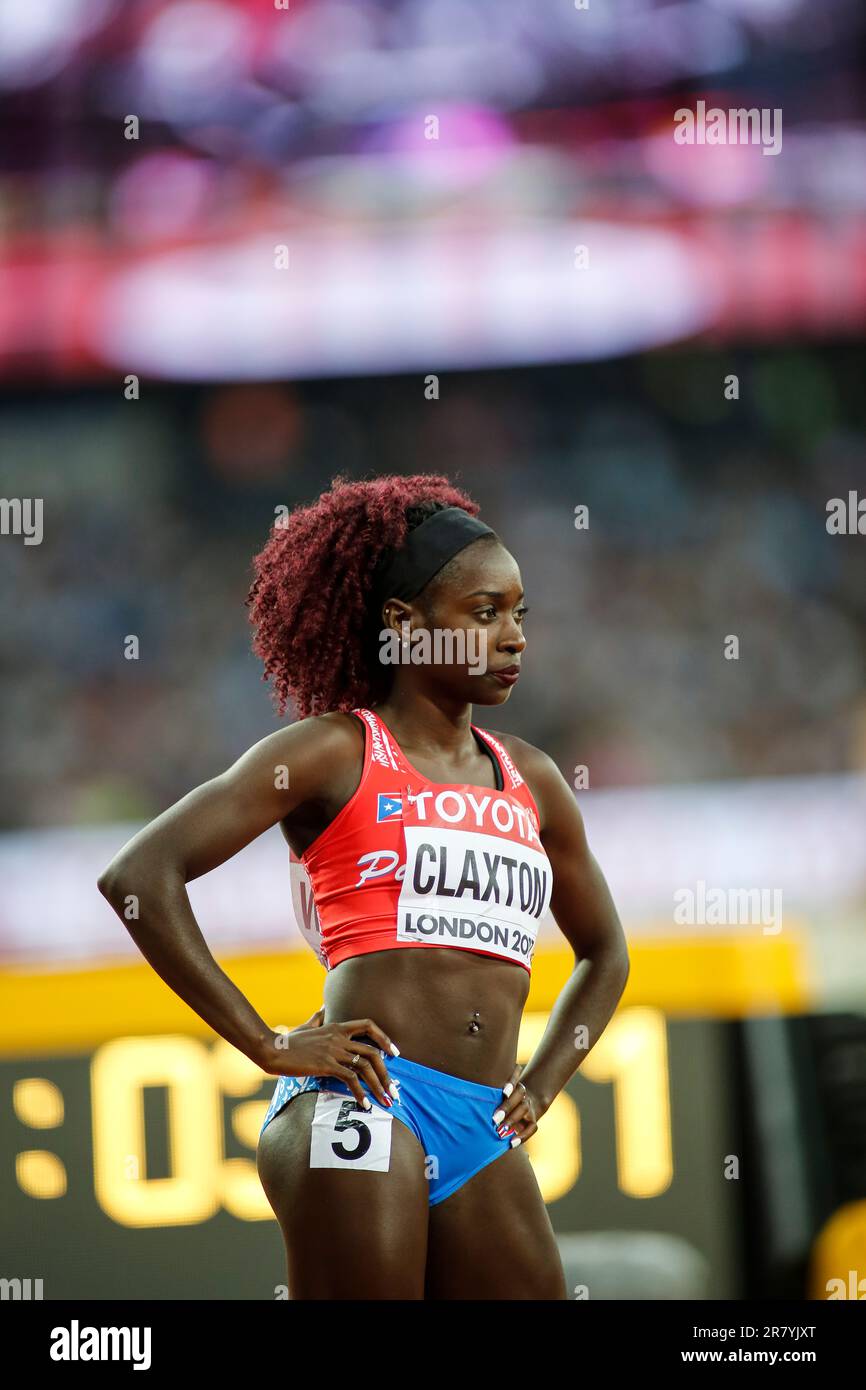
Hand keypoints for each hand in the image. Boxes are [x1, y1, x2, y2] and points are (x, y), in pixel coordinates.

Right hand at [259, 1014, 400, 1113]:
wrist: (273, 1050)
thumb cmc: (289, 1040)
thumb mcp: (307, 1025)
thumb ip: (319, 1017)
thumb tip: (324, 1007)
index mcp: (337, 1026)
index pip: (368, 1025)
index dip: (384, 1038)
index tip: (394, 1053)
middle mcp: (339, 1037)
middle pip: (372, 1052)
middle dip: (386, 1073)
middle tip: (393, 1090)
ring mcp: (333, 1051)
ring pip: (365, 1067)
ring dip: (378, 1085)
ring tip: (385, 1101)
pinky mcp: (325, 1065)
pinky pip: (350, 1079)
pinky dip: (360, 1093)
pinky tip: (364, 1104)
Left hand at [491, 1065, 542, 1145]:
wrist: (518, 1108)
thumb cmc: (496, 1103)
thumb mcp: (493, 1097)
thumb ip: (486, 1097)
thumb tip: (465, 1102)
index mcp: (512, 1084)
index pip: (515, 1079)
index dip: (511, 1084)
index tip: (503, 1092)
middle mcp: (522, 1094)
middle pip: (520, 1094)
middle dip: (507, 1107)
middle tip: (494, 1119)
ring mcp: (529, 1106)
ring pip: (524, 1108)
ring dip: (512, 1120)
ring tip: (500, 1131)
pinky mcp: (532, 1120)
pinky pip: (532, 1128)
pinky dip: (522, 1136)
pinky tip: (511, 1144)